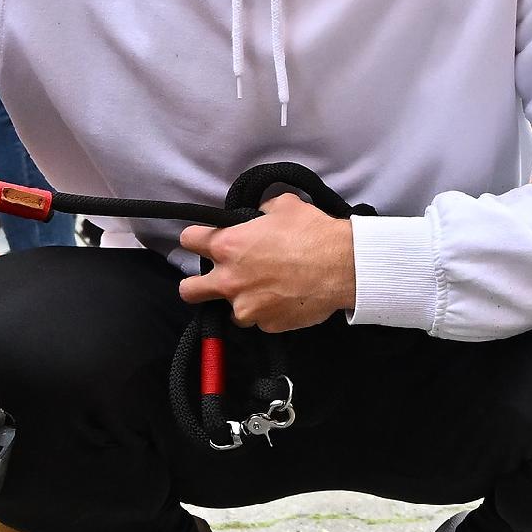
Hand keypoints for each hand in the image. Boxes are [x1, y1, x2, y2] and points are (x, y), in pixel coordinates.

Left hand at [178, 193, 356, 331]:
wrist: (343, 266)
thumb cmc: (312, 232)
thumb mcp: (283, 206)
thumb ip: (261, 212)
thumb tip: (259, 217)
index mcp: (227, 245)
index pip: (188, 240)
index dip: (196, 238)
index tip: (204, 241)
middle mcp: (229, 280)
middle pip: (188, 290)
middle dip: (196, 285)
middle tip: (215, 280)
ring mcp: (246, 308)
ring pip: (229, 310)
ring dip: (242, 301)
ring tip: (266, 290)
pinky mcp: (266, 325)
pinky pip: (259, 320)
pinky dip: (268, 312)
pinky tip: (285, 299)